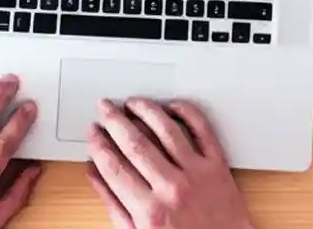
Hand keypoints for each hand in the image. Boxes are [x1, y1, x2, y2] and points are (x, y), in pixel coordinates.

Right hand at [86, 98, 253, 228]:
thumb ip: (114, 204)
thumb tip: (95, 173)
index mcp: (149, 211)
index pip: (114, 166)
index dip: (99, 144)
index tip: (93, 133)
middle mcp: (172, 188)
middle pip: (135, 143)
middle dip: (114, 120)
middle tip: (105, 107)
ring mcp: (197, 174)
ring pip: (166, 129)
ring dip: (145, 109)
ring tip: (132, 102)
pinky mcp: (218, 166)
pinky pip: (202, 129)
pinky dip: (186, 112)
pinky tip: (171, 106)